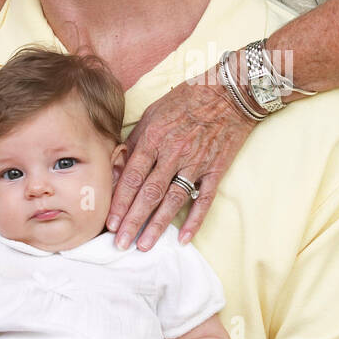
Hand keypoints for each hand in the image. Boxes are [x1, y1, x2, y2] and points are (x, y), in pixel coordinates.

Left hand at [108, 68, 257, 252]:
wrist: (230, 93)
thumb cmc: (187, 100)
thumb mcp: (153, 112)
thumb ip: (134, 141)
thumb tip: (117, 169)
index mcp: (154, 137)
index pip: (132, 176)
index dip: (119, 201)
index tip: (108, 222)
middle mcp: (173, 152)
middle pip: (148, 193)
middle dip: (132, 220)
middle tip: (119, 243)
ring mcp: (196, 163)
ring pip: (173, 200)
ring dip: (157, 225)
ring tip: (144, 245)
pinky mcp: (216, 169)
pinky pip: (204, 199)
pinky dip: (195, 221)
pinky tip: (184, 239)